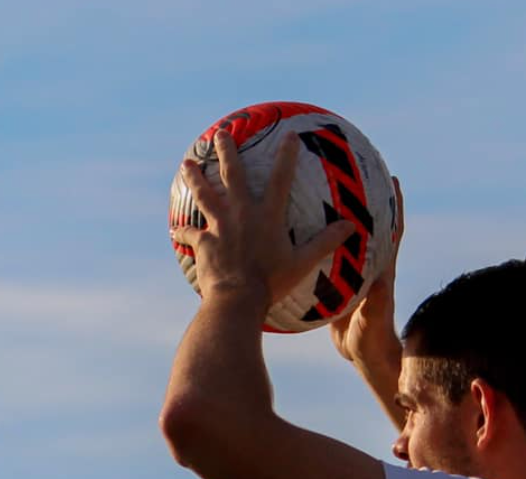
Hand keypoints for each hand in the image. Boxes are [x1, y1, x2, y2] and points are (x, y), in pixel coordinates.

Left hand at [173, 130, 356, 302]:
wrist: (237, 298)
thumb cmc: (272, 282)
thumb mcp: (303, 263)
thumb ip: (325, 243)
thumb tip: (351, 227)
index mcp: (267, 215)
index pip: (280, 178)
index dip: (286, 156)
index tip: (289, 136)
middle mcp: (241, 213)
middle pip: (231, 174)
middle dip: (226, 151)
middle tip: (221, 133)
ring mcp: (219, 226)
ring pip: (204, 194)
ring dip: (195, 177)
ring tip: (187, 163)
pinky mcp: (203, 242)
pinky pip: (189, 234)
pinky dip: (182, 233)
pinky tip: (175, 232)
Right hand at [331, 176, 402, 373]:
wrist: (362, 356)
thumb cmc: (372, 338)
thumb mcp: (373, 317)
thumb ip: (377, 300)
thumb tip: (379, 280)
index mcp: (381, 269)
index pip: (392, 229)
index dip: (394, 204)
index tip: (390, 178)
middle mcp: (368, 266)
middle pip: (368, 224)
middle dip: (361, 198)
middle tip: (347, 174)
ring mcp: (352, 274)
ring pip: (343, 238)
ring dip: (333, 217)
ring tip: (315, 193)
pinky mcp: (337, 284)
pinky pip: (324, 257)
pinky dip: (313, 244)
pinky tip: (294, 234)